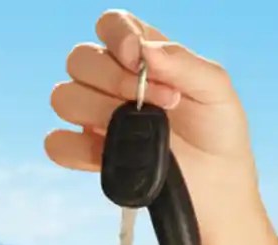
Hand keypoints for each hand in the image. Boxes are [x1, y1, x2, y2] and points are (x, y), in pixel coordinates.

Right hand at [45, 10, 258, 198]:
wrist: (219, 187)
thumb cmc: (219, 133)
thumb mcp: (217, 91)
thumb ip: (185, 63)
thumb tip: (144, 49)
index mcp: (142, 55)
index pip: (110, 25)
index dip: (117, 36)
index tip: (139, 60)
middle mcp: (113, 80)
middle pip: (80, 59)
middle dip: (116, 79)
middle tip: (164, 103)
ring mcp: (98, 116)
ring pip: (65, 97)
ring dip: (100, 111)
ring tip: (144, 129)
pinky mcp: (92, 153)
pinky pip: (57, 144)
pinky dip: (75, 148)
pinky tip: (109, 153)